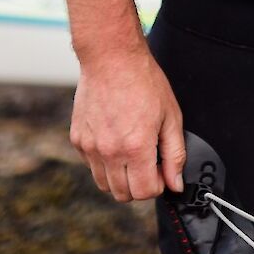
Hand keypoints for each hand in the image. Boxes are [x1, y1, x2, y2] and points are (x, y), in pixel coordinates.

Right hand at [69, 45, 186, 201]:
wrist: (111, 59)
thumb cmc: (143, 81)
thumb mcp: (170, 116)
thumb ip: (175, 154)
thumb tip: (175, 183)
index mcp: (136, 146)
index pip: (145, 192)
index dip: (158, 186)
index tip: (162, 173)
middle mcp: (110, 151)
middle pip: (123, 194)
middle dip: (140, 186)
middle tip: (148, 165)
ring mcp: (90, 147)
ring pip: (104, 185)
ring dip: (121, 178)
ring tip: (132, 154)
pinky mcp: (78, 140)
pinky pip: (91, 166)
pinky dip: (104, 163)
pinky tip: (116, 141)